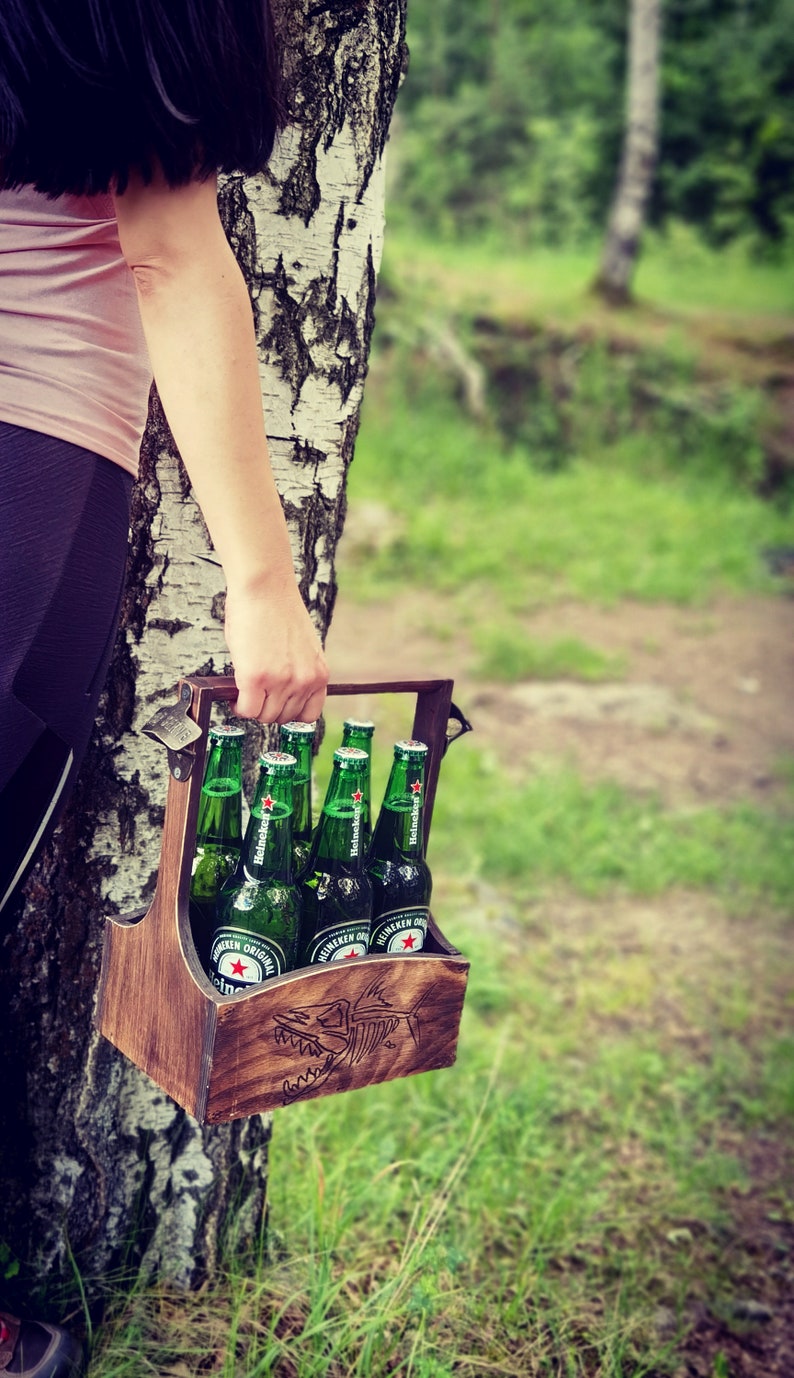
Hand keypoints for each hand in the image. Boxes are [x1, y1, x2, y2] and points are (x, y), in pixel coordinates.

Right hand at [223, 577, 328, 724]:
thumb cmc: (278, 610)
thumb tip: (277, 692)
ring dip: (252, 707)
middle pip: (283, 717)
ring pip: (264, 716)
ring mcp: (281, 681)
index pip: (308, 715)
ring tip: (244, 692)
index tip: (276, 704)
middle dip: (267, 708)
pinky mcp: (255, 678)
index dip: (288, 711)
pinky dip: (238, 706)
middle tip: (255, 695)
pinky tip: (234, 694)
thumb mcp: (301, 648)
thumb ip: (295, 672)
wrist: (265, 587)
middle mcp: (303, 681)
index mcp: (318, 674)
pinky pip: (246, 709)